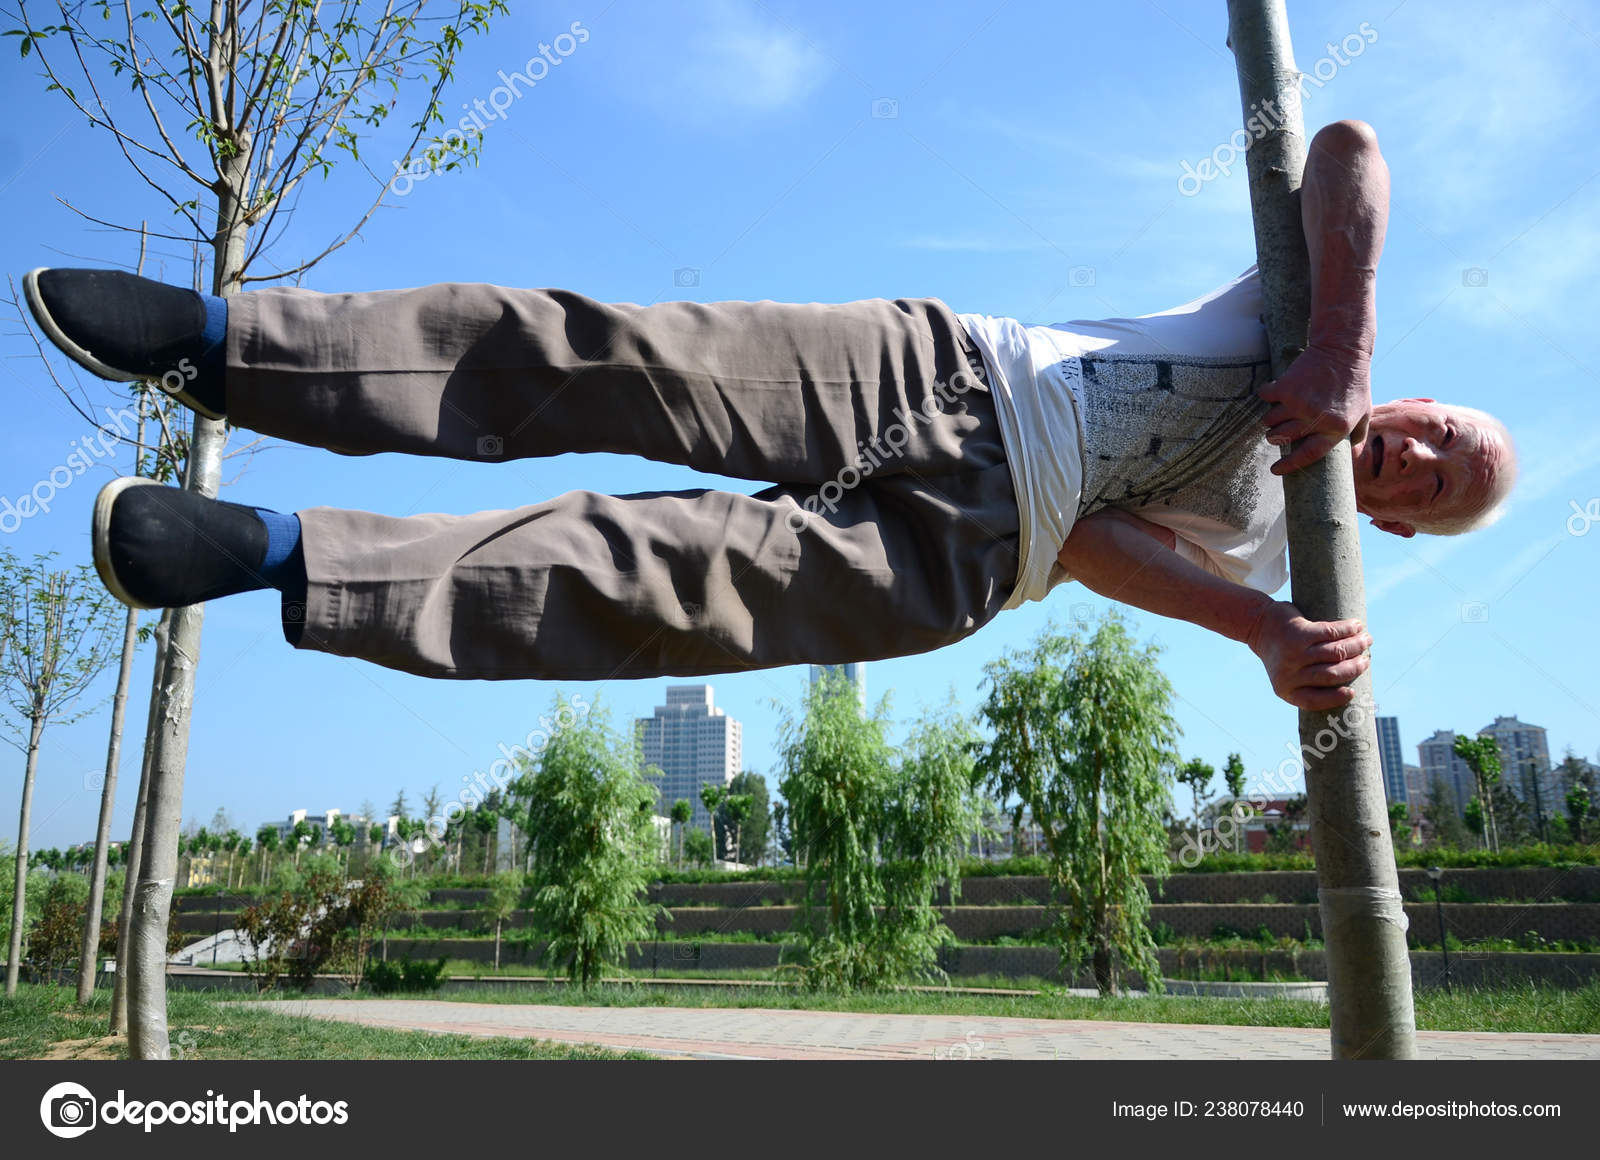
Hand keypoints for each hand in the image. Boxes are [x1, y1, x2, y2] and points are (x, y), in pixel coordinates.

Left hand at [1246, 601, 1371, 709]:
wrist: (1258, 625)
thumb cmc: (1283, 654)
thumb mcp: (1288, 675)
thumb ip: (1310, 684)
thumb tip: (1351, 690)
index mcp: (1286, 690)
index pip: (1314, 700)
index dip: (1336, 698)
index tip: (1353, 692)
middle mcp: (1289, 673)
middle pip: (1331, 674)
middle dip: (1354, 667)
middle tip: (1366, 661)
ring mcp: (1293, 653)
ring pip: (1334, 652)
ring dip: (1356, 645)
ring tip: (1366, 641)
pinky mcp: (1298, 633)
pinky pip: (1330, 632)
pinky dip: (1348, 629)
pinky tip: (1357, 626)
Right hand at [1258, 344, 1371, 475]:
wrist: (1343, 350)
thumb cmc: (1355, 383)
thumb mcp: (1364, 411)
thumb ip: (1358, 436)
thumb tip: (1353, 457)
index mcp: (1336, 428)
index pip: (1308, 454)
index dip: (1289, 465)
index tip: (1275, 470)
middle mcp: (1316, 419)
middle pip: (1281, 437)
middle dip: (1275, 437)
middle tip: (1277, 432)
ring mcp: (1298, 403)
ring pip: (1269, 421)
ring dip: (1270, 418)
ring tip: (1279, 411)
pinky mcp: (1284, 387)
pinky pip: (1265, 397)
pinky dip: (1268, 394)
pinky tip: (1276, 389)